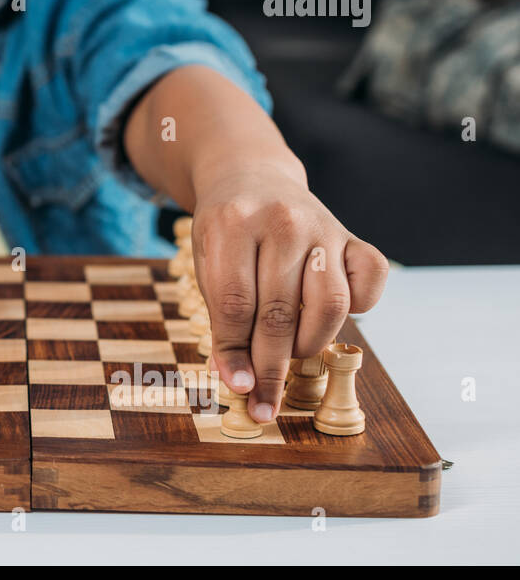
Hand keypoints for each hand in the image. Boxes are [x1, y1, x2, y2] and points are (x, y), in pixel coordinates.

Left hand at [191, 162, 388, 422]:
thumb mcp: (207, 265)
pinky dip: (360, 308)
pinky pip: (371, 281)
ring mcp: (322, 226)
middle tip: (266, 403)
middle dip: (271, 367)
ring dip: (311, 344)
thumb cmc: (226, 233)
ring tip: (293, 352)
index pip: (235, 305)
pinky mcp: (353, 235)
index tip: (240, 389)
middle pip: (279, 313)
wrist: (250, 177)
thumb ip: (222, 318)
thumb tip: (238, 381)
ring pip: (330, 305)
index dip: (236, 354)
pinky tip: (329, 315)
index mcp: (231, 225)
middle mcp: (281, 222)